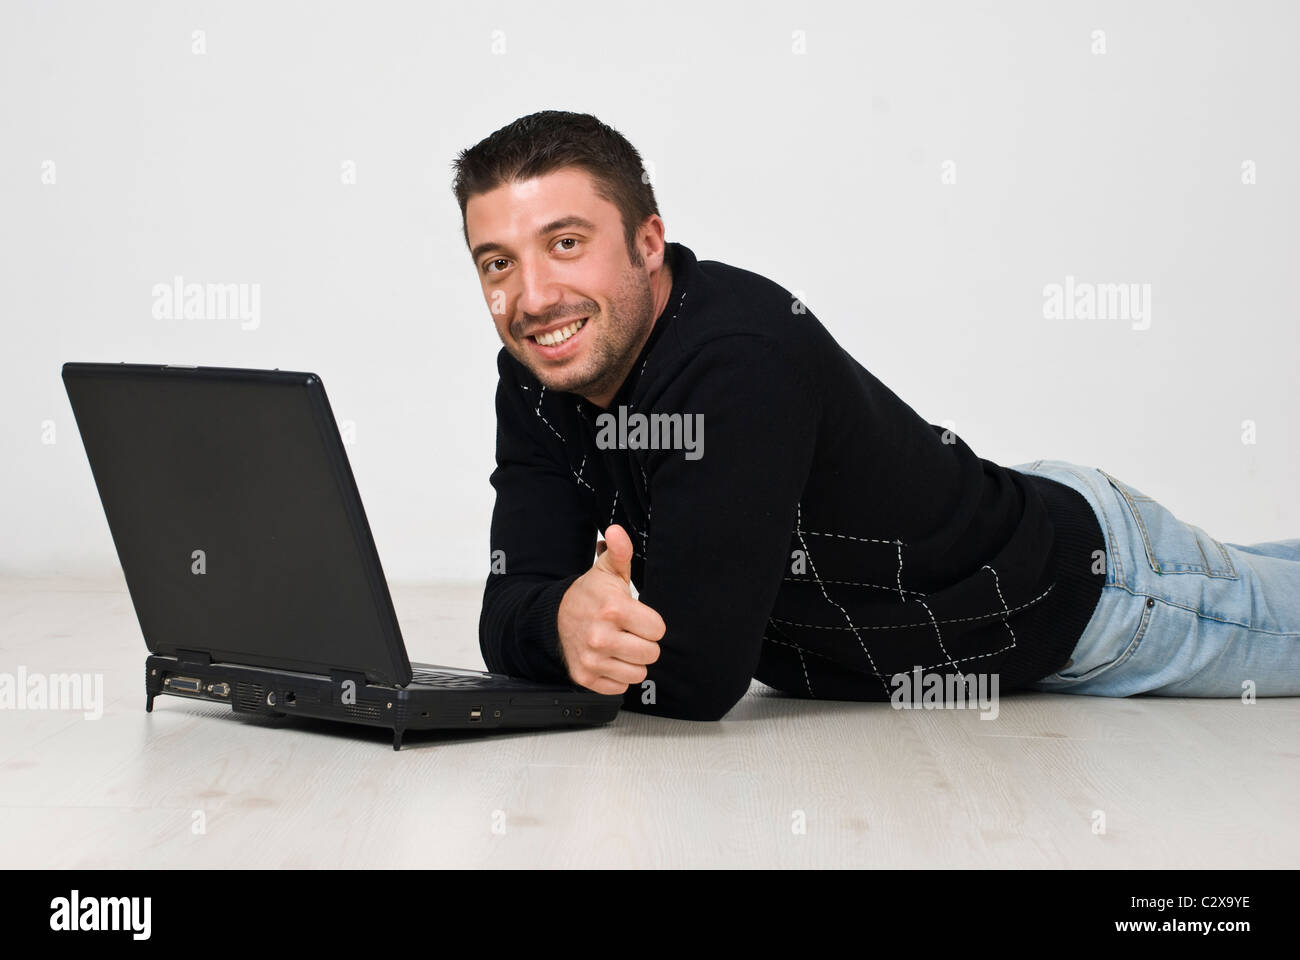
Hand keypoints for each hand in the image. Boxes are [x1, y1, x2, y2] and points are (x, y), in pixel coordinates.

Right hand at [557, 524, 664, 694]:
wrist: (555, 617)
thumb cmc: (588, 595)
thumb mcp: (606, 571)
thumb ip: (620, 552)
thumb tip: (617, 531)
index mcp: (613, 610)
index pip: (658, 629)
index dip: (650, 623)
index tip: (636, 617)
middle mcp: (601, 637)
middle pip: (651, 653)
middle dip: (643, 642)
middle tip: (628, 631)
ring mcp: (592, 660)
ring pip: (638, 673)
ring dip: (632, 660)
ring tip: (620, 644)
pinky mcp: (585, 677)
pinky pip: (620, 687)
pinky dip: (617, 675)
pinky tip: (609, 658)